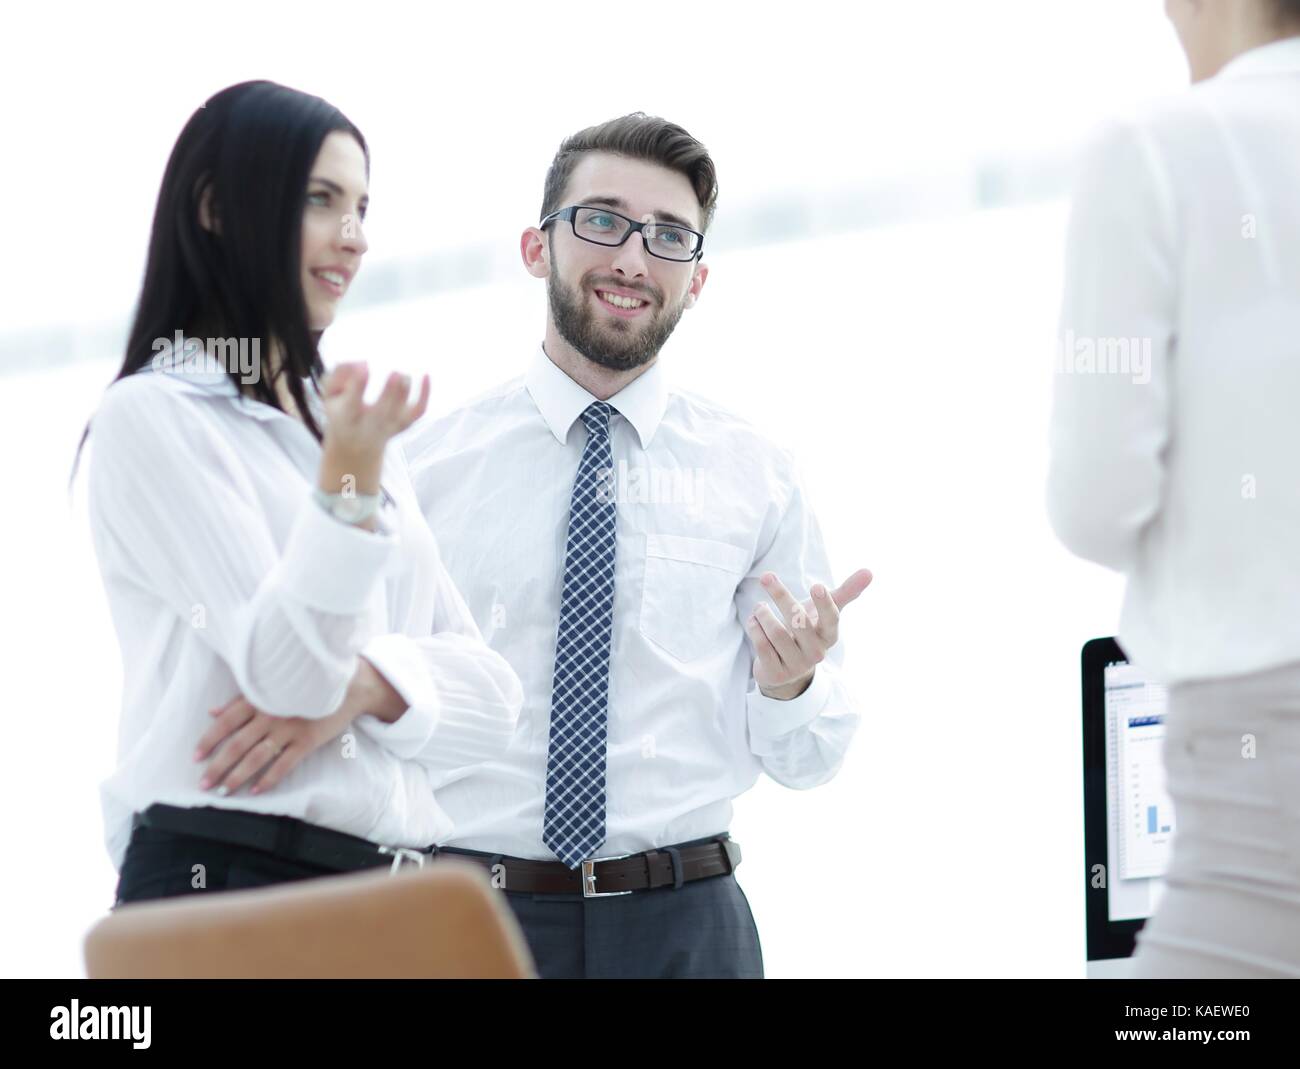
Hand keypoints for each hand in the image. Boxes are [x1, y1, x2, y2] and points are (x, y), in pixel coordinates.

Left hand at [193, 658, 407, 795]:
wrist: (347, 686)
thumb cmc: (304, 685)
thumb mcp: (272, 685)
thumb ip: (242, 699)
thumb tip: (212, 712)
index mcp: (261, 697)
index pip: (226, 722)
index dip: (209, 740)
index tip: (195, 757)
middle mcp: (272, 714)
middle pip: (238, 744)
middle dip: (218, 766)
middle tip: (203, 784)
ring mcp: (290, 728)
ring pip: (257, 757)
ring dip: (237, 776)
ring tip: (223, 791)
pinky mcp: (308, 741)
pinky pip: (284, 764)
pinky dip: (269, 779)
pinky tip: (256, 791)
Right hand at [318, 362, 429, 494]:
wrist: (355, 445)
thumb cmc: (341, 411)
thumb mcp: (330, 394)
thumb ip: (338, 376)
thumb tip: (362, 363)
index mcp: (347, 418)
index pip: (352, 404)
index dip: (358, 385)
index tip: (364, 366)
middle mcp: (369, 427)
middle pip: (382, 413)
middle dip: (390, 393)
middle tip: (396, 373)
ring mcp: (390, 427)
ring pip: (402, 414)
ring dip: (406, 393)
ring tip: (404, 376)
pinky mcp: (404, 423)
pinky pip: (418, 412)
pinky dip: (425, 396)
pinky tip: (426, 376)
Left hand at [745, 568, 871, 699]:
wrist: (784, 666)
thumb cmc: (806, 630)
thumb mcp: (823, 612)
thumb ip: (846, 592)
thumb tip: (869, 571)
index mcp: (829, 635)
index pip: (832, 619)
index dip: (825, 603)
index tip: (817, 585)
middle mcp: (816, 652)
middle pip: (798, 621)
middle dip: (780, 595)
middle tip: (766, 576)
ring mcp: (796, 665)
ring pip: (777, 632)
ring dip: (763, 614)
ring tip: (760, 607)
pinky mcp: (776, 674)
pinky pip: (762, 645)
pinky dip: (755, 628)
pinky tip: (754, 621)